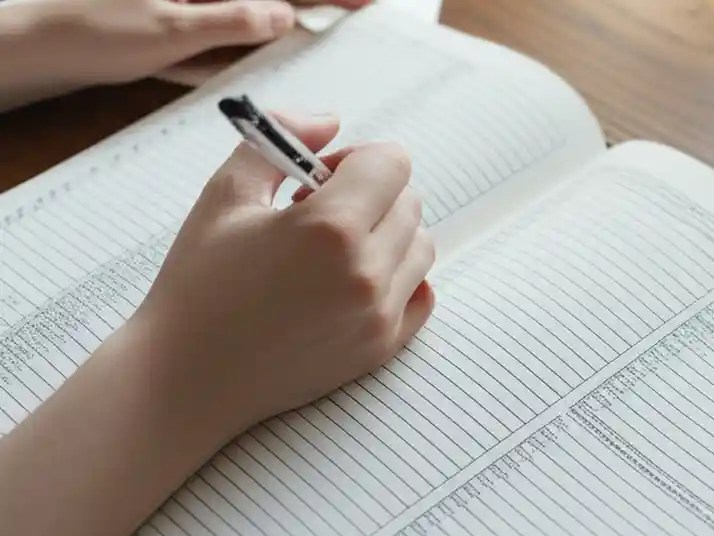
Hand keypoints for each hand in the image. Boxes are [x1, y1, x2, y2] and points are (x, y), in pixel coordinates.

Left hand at [19, 0, 369, 87]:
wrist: (34, 42)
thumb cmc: (87, 30)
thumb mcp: (170, 29)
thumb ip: (232, 20)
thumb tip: (283, 16)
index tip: (367, 0)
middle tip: (365, 3)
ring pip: (255, 2)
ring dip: (298, 5)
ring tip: (342, 10)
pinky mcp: (179, 12)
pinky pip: (231, 15)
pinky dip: (258, 20)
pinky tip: (286, 23)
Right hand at [134, 113, 434, 437]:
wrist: (187, 377)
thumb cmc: (199, 282)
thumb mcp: (225, 193)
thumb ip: (279, 138)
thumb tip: (331, 121)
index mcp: (330, 227)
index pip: (392, 163)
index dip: (356, 159)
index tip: (317, 178)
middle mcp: (365, 272)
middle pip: (409, 201)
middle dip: (369, 195)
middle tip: (313, 215)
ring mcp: (379, 315)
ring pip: (420, 245)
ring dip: (386, 235)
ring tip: (330, 251)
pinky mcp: (382, 348)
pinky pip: (421, 294)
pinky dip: (399, 278)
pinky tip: (352, 279)